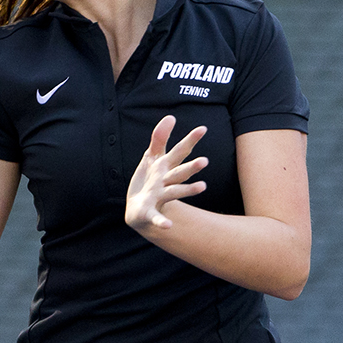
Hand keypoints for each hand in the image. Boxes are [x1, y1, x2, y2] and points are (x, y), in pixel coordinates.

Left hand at [125, 116, 207, 234]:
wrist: (137, 210)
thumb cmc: (148, 181)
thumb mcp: (152, 158)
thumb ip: (160, 138)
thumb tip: (171, 117)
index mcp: (166, 168)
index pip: (179, 152)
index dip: (189, 140)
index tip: (202, 128)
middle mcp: (166, 183)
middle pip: (180, 173)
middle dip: (191, 167)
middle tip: (205, 161)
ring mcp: (159, 197)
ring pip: (174, 193)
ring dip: (188, 190)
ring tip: (202, 187)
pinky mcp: (149, 212)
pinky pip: (156, 217)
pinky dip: (161, 222)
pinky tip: (167, 226)